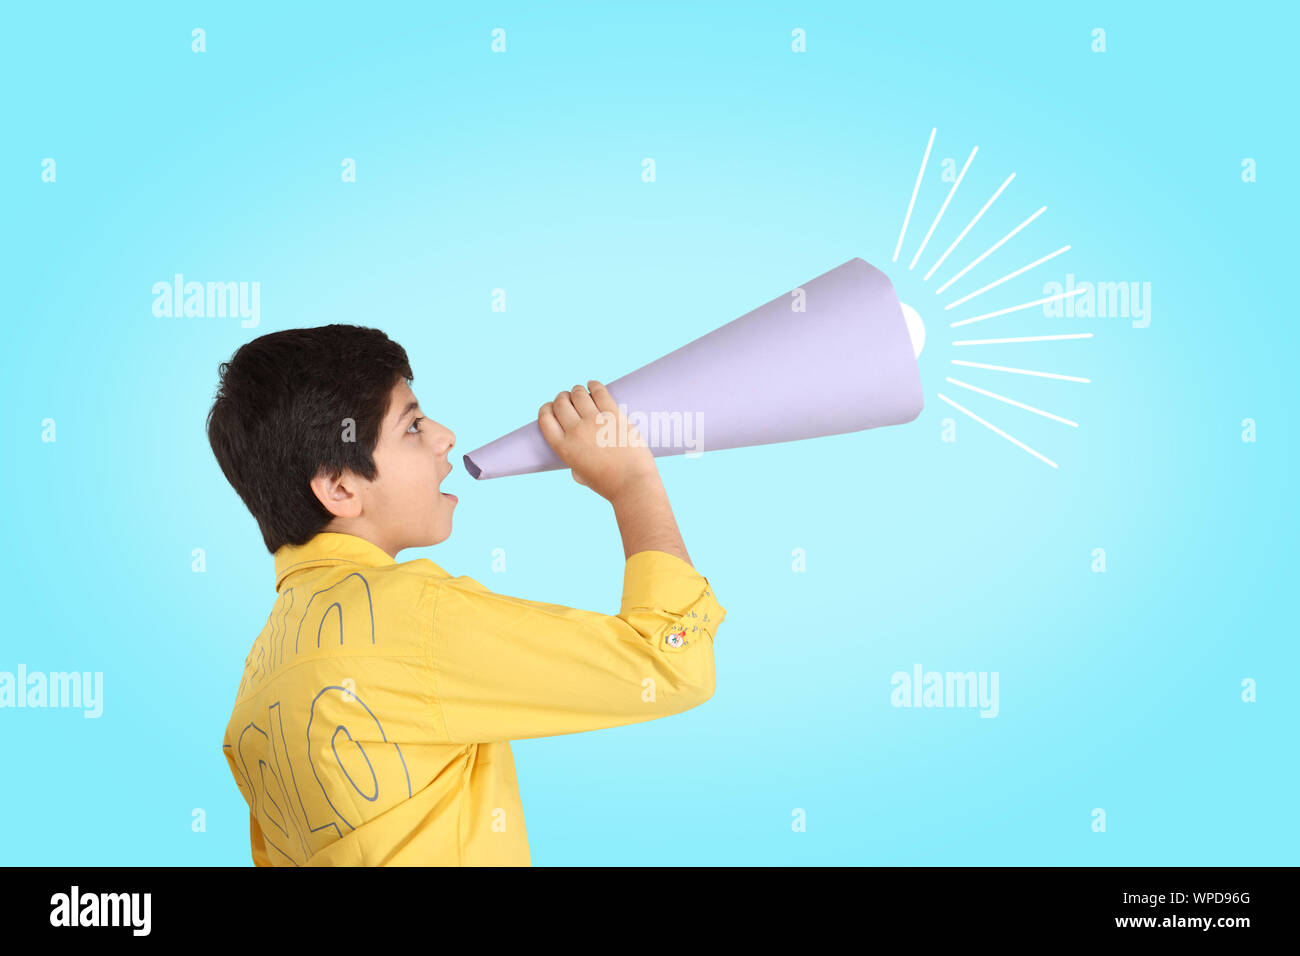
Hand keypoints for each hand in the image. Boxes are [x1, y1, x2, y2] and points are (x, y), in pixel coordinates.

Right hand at [538, 380, 658, 501]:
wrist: (633, 485)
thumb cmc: (609, 485)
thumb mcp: (580, 475)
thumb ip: (574, 462)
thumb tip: (575, 453)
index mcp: (563, 448)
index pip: (545, 418)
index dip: (546, 409)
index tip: (551, 408)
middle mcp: (575, 432)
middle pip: (560, 403)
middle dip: (562, 398)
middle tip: (568, 400)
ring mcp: (594, 422)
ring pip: (578, 394)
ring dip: (576, 391)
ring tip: (580, 392)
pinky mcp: (614, 415)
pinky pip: (599, 392)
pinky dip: (593, 385)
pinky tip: (592, 384)